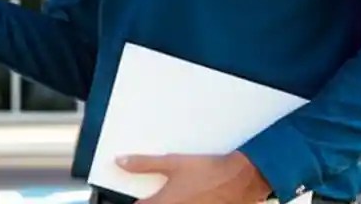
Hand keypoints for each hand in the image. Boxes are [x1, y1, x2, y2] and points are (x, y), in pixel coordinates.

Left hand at [117, 152, 271, 203]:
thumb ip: (144, 164)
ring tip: (177, 195)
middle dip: (152, 202)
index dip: (134, 203)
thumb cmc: (208, 170)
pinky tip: (190, 198)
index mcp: (163, 202)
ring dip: (168, 203)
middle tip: (155, 195)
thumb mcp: (173, 162)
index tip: (137, 198)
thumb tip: (121, 162)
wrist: (240, 179)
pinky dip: (183, 203)